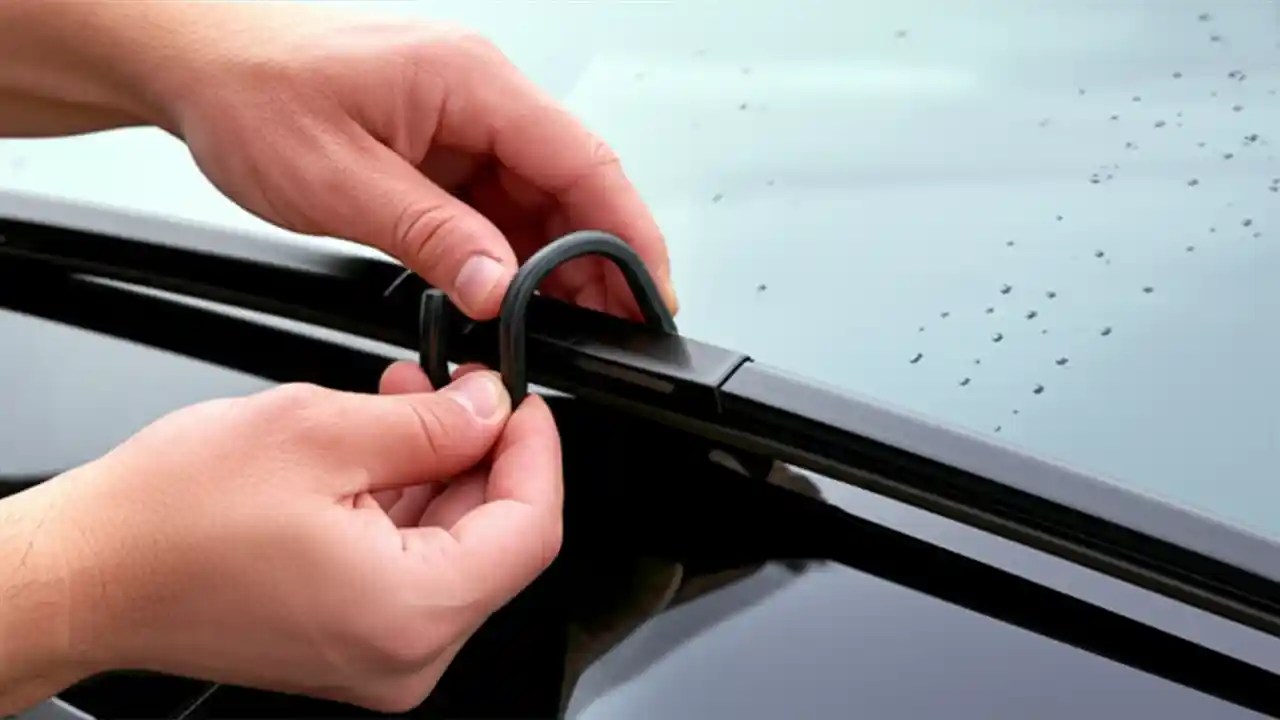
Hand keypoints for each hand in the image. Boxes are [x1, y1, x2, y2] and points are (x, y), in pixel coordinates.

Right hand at [1, 365, 562, 712]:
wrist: (86, 574)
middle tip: (460, 387)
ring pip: (455, 549)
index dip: (537, 452)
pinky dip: (408, 504)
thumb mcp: (320, 432)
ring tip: (409, 403)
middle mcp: (405, 654)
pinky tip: (382, 448)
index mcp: (410, 611)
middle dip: (485, 453)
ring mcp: (378, 655)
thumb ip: (431, 422)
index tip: (521, 399)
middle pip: (497, 541)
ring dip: (443, 471)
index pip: (531, 530)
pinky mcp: (350, 641)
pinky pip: (411, 567)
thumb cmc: (170, 520)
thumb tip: (491, 409)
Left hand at [140, 3, 676, 320]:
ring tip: (563, 324)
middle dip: (600, 259)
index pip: (583, 159)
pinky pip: (497, 202)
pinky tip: (510, 294)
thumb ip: (430, 236)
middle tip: (613, 329)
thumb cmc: (253, 90)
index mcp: (472, 81)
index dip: (628, 231)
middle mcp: (480, 94)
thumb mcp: (340, 178)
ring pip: (539, 199)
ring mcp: (463, 120)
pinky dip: (511, 252)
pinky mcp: (442, 146)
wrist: (196, 61)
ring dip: (555, 263)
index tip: (651, 290)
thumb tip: (499, 285)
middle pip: (574, 183)